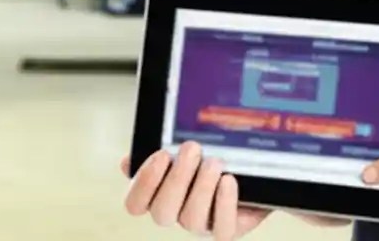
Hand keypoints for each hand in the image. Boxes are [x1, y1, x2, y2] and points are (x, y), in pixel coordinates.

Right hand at [121, 141, 271, 239]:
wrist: (251, 167)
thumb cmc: (210, 154)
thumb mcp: (184, 149)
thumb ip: (158, 152)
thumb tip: (127, 163)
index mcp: (158, 194)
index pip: (134, 204)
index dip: (143, 183)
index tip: (160, 155)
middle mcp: (176, 213)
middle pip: (162, 212)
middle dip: (176, 179)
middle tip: (192, 149)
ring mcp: (201, 224)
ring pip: (191, 220)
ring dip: (202, 187)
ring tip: (215, 162)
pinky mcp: (227, 229)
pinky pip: (222, 229)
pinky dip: (224, 203)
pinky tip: (228, 180)